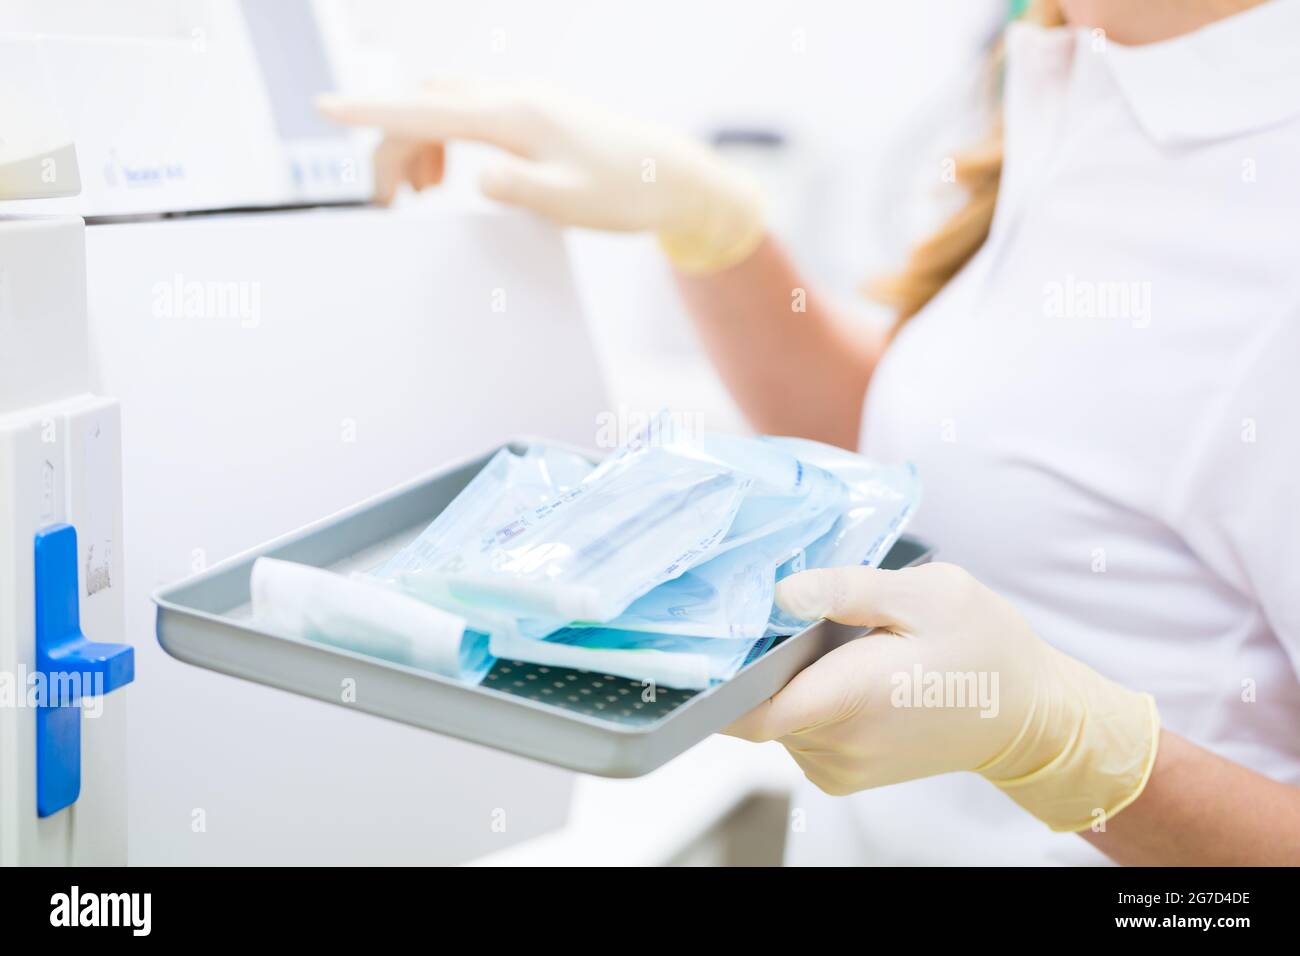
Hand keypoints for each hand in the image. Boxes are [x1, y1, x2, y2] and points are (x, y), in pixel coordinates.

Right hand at [317, 81, 764, 272]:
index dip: (371, 112)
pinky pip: (468, 112)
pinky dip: (445, 138)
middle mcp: (512, 97)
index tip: (325, 108)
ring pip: (444, 105)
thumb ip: (517, 189)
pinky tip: (453, 175)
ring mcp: (522, 99)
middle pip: (425, 107)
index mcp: (514, 117)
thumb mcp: (568, 202)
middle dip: (392, 148)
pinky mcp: (531, 112)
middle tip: (385, 206)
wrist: (670, 174)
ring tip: (419, 195)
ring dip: (419, 144)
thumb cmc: (623, 192)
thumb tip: (473, 179)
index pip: (427, 108)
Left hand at [728, 562, 1159, 831]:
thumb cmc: (986, 649)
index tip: (709, 638)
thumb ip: (847, 589)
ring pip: (777, 716)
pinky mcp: (841, 773)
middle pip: (760, 702)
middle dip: (767, 658)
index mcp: (853, 698)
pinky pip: (798, 730)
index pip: (750, 708)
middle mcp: (838, 745)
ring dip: (793, 678)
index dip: (718, 676)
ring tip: (841, 644)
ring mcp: (838, 766)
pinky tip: (848, 670)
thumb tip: (780, 592)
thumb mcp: (928, 593)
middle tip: (803, 615)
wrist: (1030, 716)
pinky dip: (808, 698)